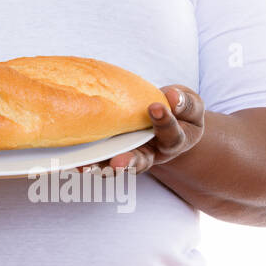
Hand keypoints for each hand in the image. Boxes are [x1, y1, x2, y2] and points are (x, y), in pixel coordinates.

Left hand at [78, 85, 204, 174]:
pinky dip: (88, 161)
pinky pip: (101, 160)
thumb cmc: (179, 110)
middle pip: (142, 161)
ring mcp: (131, 154)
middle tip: (118, 162)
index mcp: (174, 141)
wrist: (167, 119)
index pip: (171, 135)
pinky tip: (75, 162)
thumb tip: (174, 97)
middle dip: (130, 162)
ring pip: (117, 165)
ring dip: (102, 167)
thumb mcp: (190, 105)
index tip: (155, 107)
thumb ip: (185, 104)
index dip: (164, 122)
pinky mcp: (113, 152)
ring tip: (88, 167)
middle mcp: (152, 153)